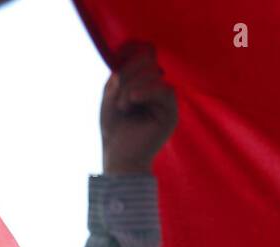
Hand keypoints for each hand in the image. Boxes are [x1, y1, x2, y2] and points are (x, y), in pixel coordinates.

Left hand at [101, 46, 178, 175]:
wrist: (121, 157)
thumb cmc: (114, 131)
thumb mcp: (108, 100)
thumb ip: (115, 82)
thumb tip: (119, 71)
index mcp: (143, 87)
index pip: (143, 59)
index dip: (131, 56)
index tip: (117, 66)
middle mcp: (156, 94)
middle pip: (147, 64)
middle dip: (128, 74)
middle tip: (116, 94)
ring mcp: (165, 104)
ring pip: (155, 75)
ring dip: (133, 86)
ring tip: (123, 105)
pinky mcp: (171, 115)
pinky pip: (165, 89)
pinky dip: (146, 91)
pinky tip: (132, 101)